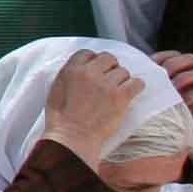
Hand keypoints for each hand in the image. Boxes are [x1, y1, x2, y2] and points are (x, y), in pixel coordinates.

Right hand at [40, 49, 143, 166]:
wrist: (72, 138)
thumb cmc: (61, 120)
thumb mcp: (56, 91)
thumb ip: (68, 76)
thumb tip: (79, 71)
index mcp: (71, 70)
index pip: (87, 53)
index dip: (94, 61)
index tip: (96, 70)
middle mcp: (89, 73)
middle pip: (108, 58)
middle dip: (110, 67)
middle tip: (110, 80)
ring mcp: (106, 84)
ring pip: (123, 71)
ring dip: (122, 80)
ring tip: (117, 92)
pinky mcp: (120, 97)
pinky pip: (137, 83)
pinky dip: (136, 87)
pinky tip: (131, 93)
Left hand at [154, 50, 192, 191]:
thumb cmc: (185, 128)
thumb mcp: (170, 108)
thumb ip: (160, 95)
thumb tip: (131, 88)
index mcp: (192, 78)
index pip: (179, 56)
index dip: (164, 57)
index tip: (149, 65)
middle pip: (191, 59)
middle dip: (173, 65)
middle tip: (161, 76)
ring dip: (183, 78)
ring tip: (171, 88)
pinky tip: (183, 102)